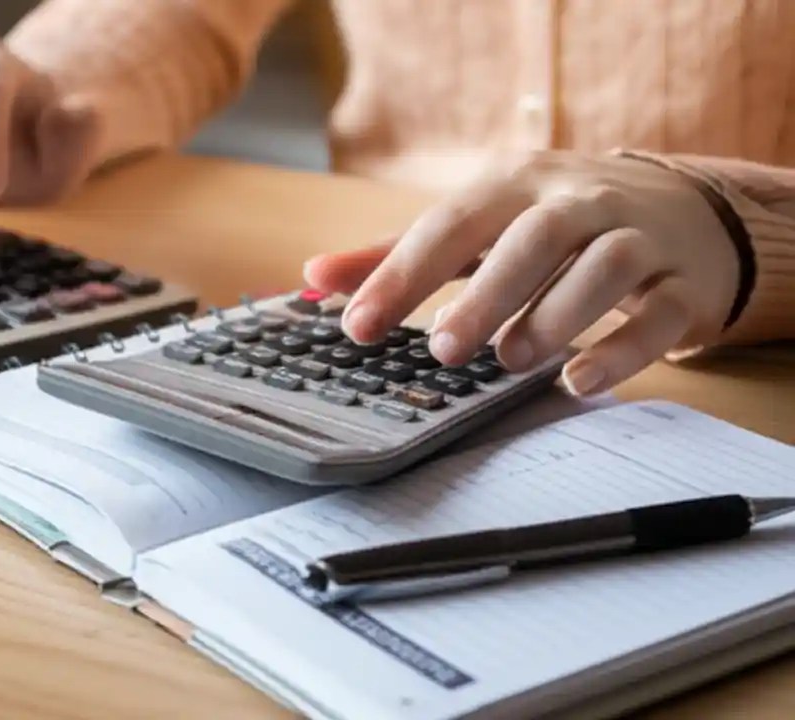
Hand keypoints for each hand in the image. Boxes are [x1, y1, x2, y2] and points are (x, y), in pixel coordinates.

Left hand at [303, 151, 740, 395]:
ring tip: (510, 360)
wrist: (686, 214)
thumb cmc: (555, 224)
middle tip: (442, 349)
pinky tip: (578, 382)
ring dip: (554, 316)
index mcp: (517, 183)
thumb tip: (313, 276)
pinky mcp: (684, 285)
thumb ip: (400, 253)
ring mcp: (640, 239)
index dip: (402, 275)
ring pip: (605, 267)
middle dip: (485, 294)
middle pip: (535, 237)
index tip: (357, 327)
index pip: (452, 224)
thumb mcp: (479, 226)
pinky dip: (623, 350)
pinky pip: (661, 314)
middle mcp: (580, 201)